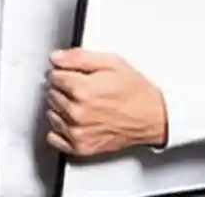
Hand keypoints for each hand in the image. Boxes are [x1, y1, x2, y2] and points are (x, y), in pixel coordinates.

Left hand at [44, 48, 167, 156]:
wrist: (154, 118)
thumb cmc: (136, 92)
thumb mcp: (111, 63)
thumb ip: (78, 57)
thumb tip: (56, 58)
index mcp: (83, 90)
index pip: (53, 76)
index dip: (62, 71)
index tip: (72, 73)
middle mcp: (77, 113)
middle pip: (51, 93)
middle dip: (62, 87)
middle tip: (81, 87)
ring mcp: (78, 132)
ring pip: (51, 113)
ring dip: (60, 107)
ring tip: (81, 103)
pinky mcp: (80, 147)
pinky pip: (54, 137)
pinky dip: (60, 128)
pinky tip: (73, 120)